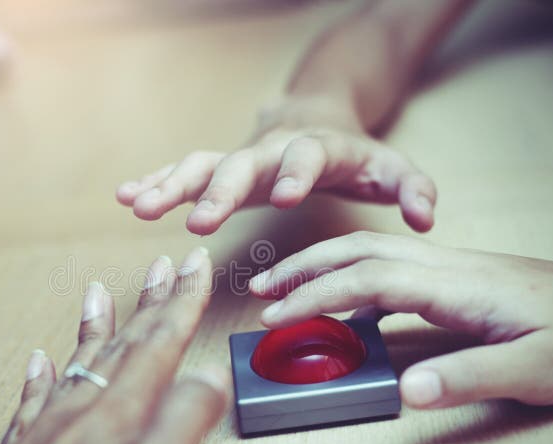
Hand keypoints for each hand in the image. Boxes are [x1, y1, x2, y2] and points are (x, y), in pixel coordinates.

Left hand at [0, 248, 229, 443]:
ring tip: (101, 291)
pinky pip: (33, 399)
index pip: (157, 343)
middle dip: (150, 301)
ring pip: (77, 362)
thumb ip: (181, 427)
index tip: (194, 268)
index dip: (181, 302)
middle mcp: (75, 414)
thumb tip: (207, 377)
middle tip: (165, 266)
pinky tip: (38, 360)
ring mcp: (43, 434)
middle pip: (122, 343)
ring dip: (99, 325)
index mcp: (113, 417)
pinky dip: (42, 374)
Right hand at [116, 100, 435, 234]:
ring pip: (203, 163)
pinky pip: (185, 169)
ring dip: (171, 184)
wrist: (318, 114)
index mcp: (319, 148)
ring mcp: (243, 155)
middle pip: (243, 163)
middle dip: (220, 190)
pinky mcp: (222, 164)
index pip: (309, 156)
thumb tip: (426, 220)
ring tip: (138, 205)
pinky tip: (127, 195)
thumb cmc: (356, 151)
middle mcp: (273, 149)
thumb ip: (413, 188)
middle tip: (198, 219)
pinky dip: (156, 180)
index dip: (298, 172)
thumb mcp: (391, 167)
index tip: (284, 196)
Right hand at [248, 232, 552, 408]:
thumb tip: (405, 391)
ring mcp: (450, 268)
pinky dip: (350, 276)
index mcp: (456, 284)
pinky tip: (343, 298)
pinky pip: (388, 267)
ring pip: (371, 251)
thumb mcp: (535, 370)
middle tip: (261, 289)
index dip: (317, 295)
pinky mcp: (455, 279)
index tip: (277, 315)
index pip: (369, 278)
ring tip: (284, 284)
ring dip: (322, 264)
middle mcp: (446, 266)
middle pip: (359, 251)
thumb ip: (468, 377)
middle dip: (304, 268)